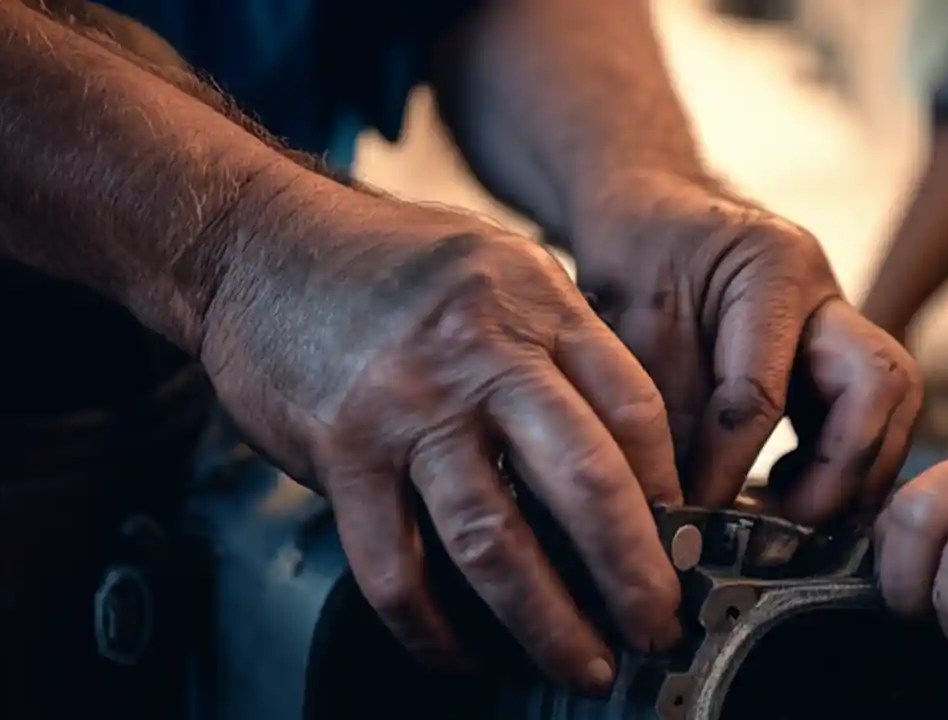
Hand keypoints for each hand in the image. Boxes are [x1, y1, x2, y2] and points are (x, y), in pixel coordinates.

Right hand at [199, 182, 682, 692]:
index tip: (684, 542)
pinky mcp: (341, 453)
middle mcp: (479, 357)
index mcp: (533, 307)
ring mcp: (408, 409)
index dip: (669, 487)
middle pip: (584, 481)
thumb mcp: (499, 264)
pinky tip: (459, 655)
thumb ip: (560, 339)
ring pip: (493, 540)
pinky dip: (429, 628)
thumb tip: (624, 438)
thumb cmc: (389, 258)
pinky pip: (393, 565)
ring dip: (546, 622)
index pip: (632, 408)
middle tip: (658, 627)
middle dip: (634, 573)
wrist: (262, 243)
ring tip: (583, 665)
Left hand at [571, 170, 920, 523]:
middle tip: (785, 525)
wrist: (650, 208)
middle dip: (841, 469)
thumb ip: (662, 408)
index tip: (690, 511)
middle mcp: (825, 294)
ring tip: (788, 520)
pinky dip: (840, 464)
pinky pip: (865, 416)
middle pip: (880, 388)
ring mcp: (839, 324)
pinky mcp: (834, 355)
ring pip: (890, 406)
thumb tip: (677, 506)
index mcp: (773, 265)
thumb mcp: (628, 323)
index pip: (761, 391)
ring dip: (852, 474)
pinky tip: (786, 492)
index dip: (726, 464)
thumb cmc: (635, 252)